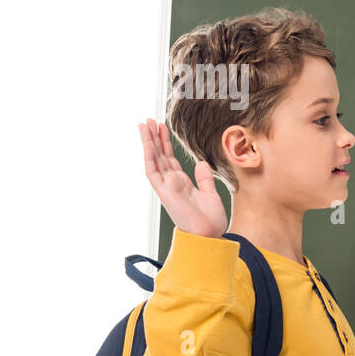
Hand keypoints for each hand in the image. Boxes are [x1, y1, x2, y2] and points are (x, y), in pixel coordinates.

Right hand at [139, 119, 227, 238]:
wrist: (210, 235)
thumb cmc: (211, 220)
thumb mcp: (210, 194)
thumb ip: (204, 178)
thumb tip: (200, 163)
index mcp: (182, 183)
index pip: (170, 159)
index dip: (165, 143)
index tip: (162, 128)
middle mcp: (171, 183)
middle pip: (159, 156)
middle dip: (154, 137)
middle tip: (149, 120)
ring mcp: (166, 187)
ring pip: (153, 160)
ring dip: (148, 142)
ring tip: (144, 125)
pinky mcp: (164, 192)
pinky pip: (153, 171)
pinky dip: (150, 156)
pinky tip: (148, 143)